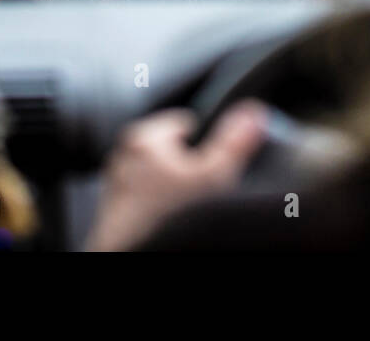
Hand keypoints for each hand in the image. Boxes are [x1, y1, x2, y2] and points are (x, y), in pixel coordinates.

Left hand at [83, 100, 267, 250]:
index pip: (185, 123)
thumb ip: (235, 142)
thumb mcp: (214, 176)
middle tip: (201, 192)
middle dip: (188, 167)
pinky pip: (146, 198)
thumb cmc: (169, 217)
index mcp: (143, 136)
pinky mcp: (115, 208)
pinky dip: (159, 205)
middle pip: (172, 150)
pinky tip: (170, 221)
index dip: (206, 144)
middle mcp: (123, 155)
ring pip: (158, 176)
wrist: (138, 256)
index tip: (212, 166)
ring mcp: (117, 183)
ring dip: (173, 188)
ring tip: (185, 210)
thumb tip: (254, 113)